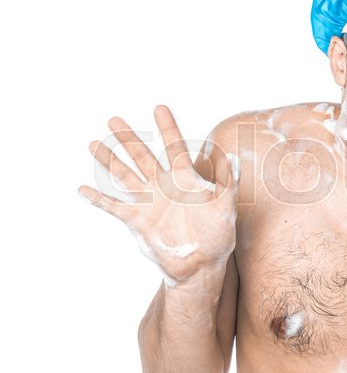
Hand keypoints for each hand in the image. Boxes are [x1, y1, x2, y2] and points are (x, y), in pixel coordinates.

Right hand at [78, 105, 237, 286]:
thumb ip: (228, 183)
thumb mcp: (226, 207)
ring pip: (125, 175)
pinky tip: (84, 190)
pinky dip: (100, 199)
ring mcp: (149, 201)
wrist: (201, 264)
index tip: (159, 108)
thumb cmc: (218, 234)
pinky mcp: (137, 220)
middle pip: (143, 156)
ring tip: (94, 144)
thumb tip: (236, 158)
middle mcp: (164, 185)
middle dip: (128, 138)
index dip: (167, 128)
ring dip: (109, 161)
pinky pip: (115, 207)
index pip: (174, 147)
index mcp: (185, 178)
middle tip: (114, 119)